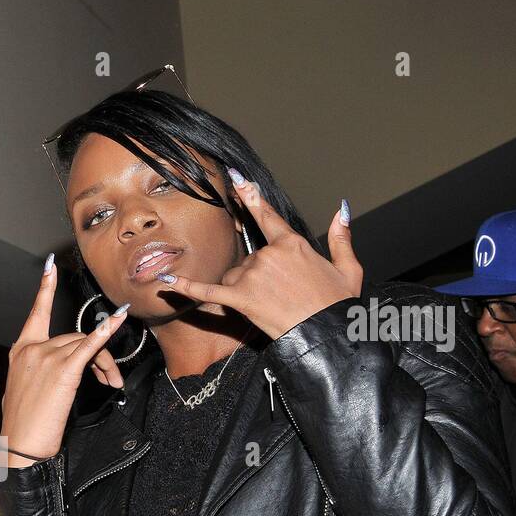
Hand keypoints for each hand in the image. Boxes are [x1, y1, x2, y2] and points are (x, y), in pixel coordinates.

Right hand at [0, 258, 128, 467]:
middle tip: (110, 378)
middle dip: (97, 354)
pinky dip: (106, 332)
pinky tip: (117, 319)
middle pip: (73, 336)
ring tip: (112, 383)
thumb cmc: (22, 426)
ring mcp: (46, 357)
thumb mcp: (23, 392)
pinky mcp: (63, 370)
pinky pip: (90, 345)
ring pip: (85, 346)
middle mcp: (32, 349)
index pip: (35, 314)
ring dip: (105, 363)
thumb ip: (37, 373)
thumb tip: (54, 374)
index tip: (50, 268)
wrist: (20, 447)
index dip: (45, 290)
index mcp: (20, 352)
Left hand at [159, 176, 362, 339]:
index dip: (251, 198)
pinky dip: (186, 289)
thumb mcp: (348, 268)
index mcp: (293, 243)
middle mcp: (270, 254)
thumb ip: (340, 237)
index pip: (267, 217)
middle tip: (281, 296)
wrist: (326, 334)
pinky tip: (166, 283)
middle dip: (258, 277)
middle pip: (249, 259)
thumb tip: (341, 209)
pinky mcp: (240, 297)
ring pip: (235, 277)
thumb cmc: (337, 305)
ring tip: (270, 307)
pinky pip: (208, 291)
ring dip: (245, 290)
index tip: (237, 181)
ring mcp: (253, 275)